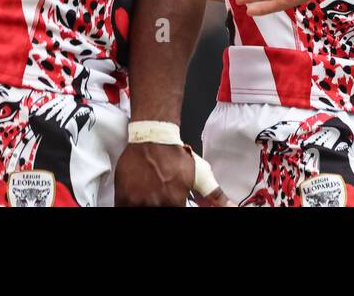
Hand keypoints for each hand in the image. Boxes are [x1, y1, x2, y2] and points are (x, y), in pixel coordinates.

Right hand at [115, 142, 230, 206]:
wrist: (152, 138)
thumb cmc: (174, 155)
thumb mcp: (200, 175)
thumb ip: (214, 194)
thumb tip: (230, 206)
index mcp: (174, 202)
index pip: (177, 216)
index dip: (177, 207)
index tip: (174, 203)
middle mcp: (155, 203)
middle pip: (158, 214)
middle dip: (162, 205)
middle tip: (162, 197)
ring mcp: (137, 202)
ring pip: (141, 212)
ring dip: (148, 205)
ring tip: (152, 197)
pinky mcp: (122, 197)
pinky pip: (125, 209)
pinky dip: (133, 205)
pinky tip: (140, 199)